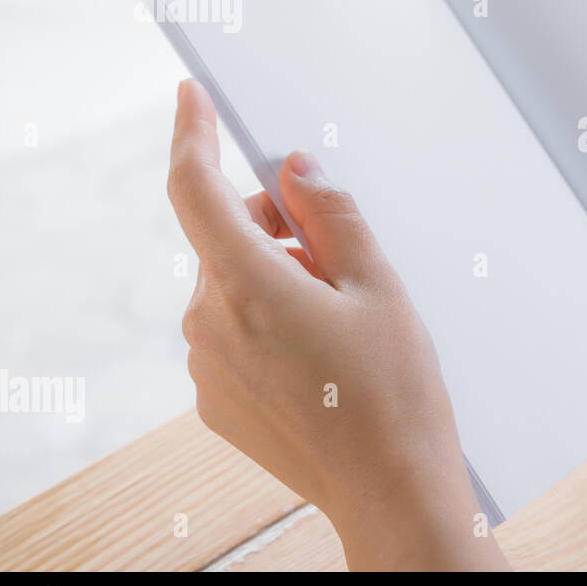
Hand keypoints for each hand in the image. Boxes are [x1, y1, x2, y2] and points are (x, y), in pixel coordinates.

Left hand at [167, 79, 507, 569]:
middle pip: (226, 240)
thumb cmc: (394, 392)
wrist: (390, 488)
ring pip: (232, 287)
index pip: (196, 189)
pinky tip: (322, 357)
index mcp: (249, 286)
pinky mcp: (216, 400)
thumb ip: (331, 215)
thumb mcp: (378, 286)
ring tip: (342, 321)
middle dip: (275, 228)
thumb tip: (294, 169)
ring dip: (277, 279)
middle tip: (340, 254)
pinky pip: (232, 333)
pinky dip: (268, 323)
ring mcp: (207, 367)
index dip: (191, 134)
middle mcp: (210, 325)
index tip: (191, 97)